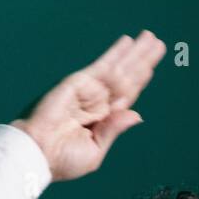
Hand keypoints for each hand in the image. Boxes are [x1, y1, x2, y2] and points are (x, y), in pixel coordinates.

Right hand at [9, 30, 166, 180]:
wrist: (39, 154)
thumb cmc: (63, 160)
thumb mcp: (95, 150)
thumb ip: (114, 129)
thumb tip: (137, 114)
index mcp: (103, 120)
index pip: (127, 95)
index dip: (140, 78)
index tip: (152, 64)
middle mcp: (98, 102)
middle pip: (126, 77)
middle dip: (141, 59)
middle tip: (158, 43)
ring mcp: (89, 91)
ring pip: (119, 68)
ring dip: (135, 52)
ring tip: (151, 38)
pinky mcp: (79, 83)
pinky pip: (102, 66)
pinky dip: (115, 53)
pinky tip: (127, 42)